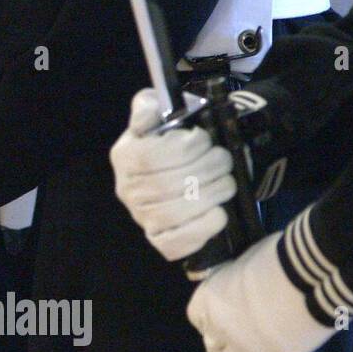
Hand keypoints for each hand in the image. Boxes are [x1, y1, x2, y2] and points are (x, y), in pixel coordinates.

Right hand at [109, 89, 236, 260]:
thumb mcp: (158, 114)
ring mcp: (141, 217)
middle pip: (167, 185)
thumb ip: (149, 107)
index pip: (150, 157)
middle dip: (206, 170)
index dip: (184, 148)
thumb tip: (149, 113)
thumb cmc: (169, 139)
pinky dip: (202, 230)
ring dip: (211, 196)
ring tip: (227, 183)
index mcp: (124, 157)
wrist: (175, 169)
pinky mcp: (158, 239)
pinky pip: (175, 244)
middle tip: (224, 161)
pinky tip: (218, 214)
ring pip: (174, 213)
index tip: (204, 139)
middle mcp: (127, 189)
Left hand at [187, 234, 334, 351]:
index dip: (208, 323)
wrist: (305, 275)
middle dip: (220, 346)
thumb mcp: (244, 263)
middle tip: (234, 345)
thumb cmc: (279, 259)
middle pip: (211, 345)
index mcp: (208, 297)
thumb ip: (237, 282)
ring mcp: (239, 347)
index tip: (217, 324)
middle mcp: (217, 325)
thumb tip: (243, 284)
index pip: (196, 319)